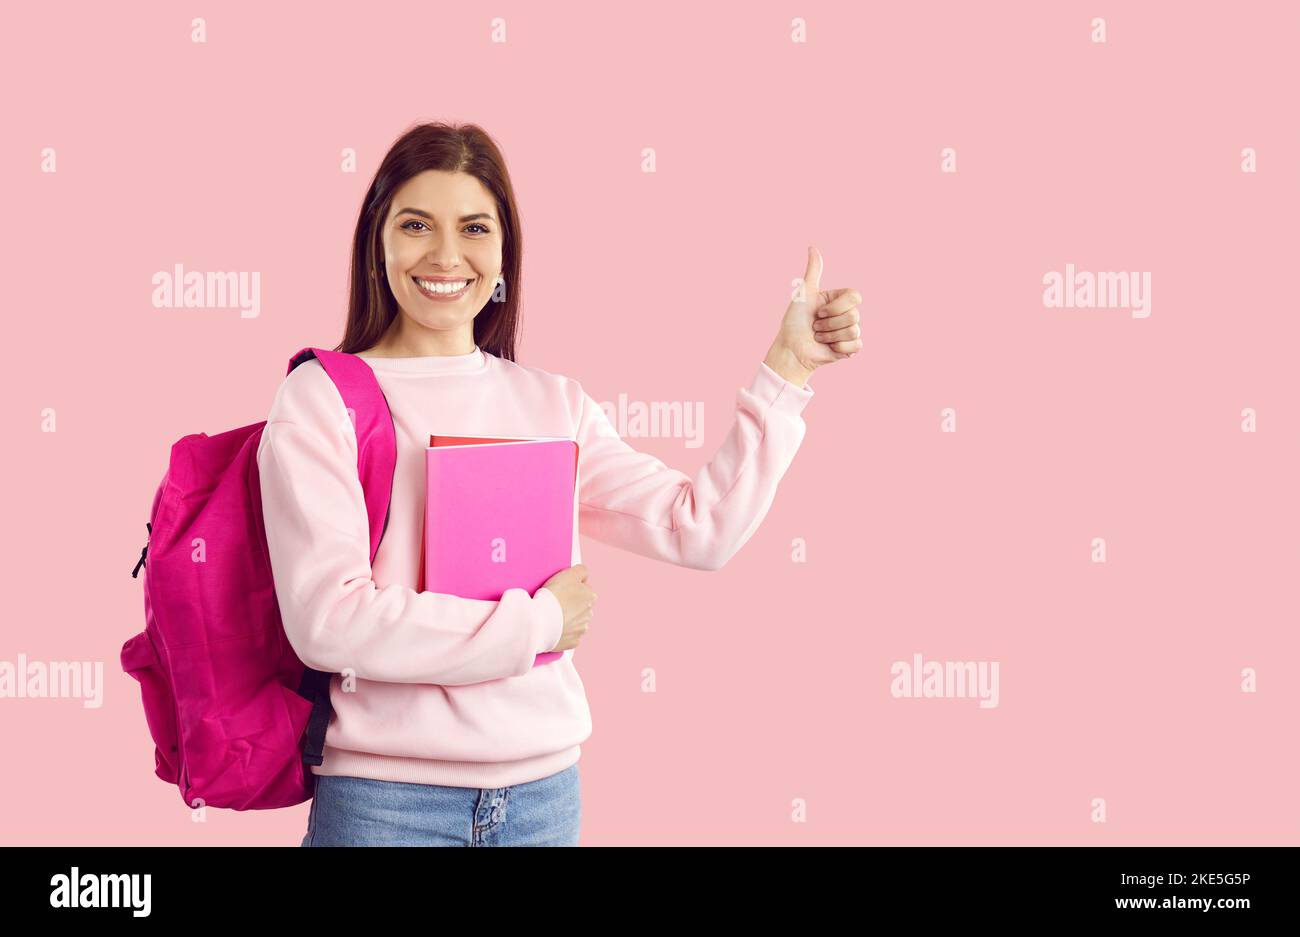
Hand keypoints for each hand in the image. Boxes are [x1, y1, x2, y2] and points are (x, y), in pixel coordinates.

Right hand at [540, 564, 596, 651]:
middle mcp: (589, 614)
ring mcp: (581, 629)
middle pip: (580, 606)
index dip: (571, 588)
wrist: (540, 621)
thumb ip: (581, 571)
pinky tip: (553, 628)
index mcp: (591, 597)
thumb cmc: (553, 596)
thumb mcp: (569, 573)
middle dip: (571, 605)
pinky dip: (563, 633)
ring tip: (552, 616)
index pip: (584, 589)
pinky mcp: (573, 642)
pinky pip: (569, 636)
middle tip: (555, 603)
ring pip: (575, 621)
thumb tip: (584, 575)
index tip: (561, 591)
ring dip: (567, 619)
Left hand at [764, 246, 862, 385]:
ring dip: (830, 336)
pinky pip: (856, 345)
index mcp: (839, 300)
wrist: (791, 348)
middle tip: (815, 326)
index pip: (855, 297)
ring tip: (818, 337)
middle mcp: (846, 314)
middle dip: (829, 323)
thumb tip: (812, 247)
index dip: (837, 306)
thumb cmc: (795, 321)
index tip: (819, 311)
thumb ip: (813, 271)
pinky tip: (828, 348)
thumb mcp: (804, 293)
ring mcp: (849, 331)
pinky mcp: (850, 348)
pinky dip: (839, 347)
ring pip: (853, 330)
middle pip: (854, 315)